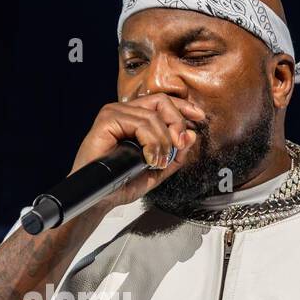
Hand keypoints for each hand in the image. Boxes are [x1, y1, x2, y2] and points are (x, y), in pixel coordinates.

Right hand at [69, 93, 204, 210]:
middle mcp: (124, 112)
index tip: (199, 118)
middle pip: (161, 102)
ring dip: (163, 141)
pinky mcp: (107, 119)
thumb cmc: (120, 184)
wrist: (100, 198)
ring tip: (158, 161)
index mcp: (134, 118)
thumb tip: (191, 135)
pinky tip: (149, 158)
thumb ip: (175, 154)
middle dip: (177, 123)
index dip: (183, 108)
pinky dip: (151, 141)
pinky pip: (140, 123)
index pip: (162, 102)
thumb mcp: (157, 169)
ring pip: (153, 116)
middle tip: (180, 145)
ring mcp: (114, 113)